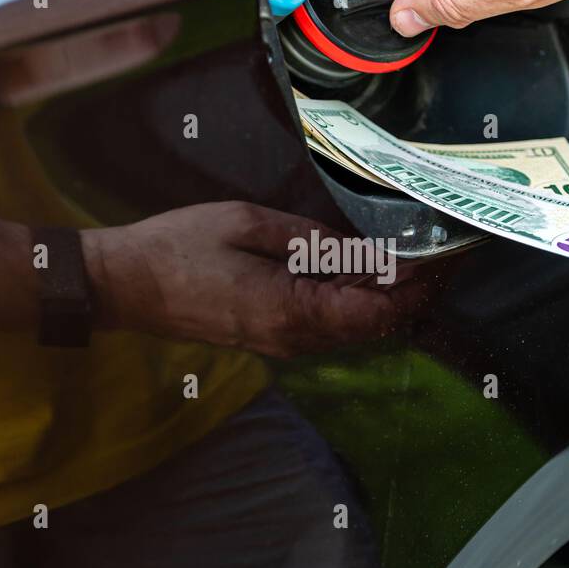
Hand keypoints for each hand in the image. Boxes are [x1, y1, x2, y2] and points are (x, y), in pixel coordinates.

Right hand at [83, 202, 424, 357]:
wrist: (124, 286)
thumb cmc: (178, 248)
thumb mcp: (248, 224)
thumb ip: (311, 240)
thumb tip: (365, 251)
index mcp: (292, 309)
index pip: (377, 309)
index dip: (416, 286)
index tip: (444, 257)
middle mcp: (294, 338)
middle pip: (373, 325)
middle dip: (411, 295)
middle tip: (441, 258)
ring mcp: (281, 343)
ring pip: (352, 329)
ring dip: (385, 300)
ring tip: (412, 262)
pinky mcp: (269, 338)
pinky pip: (327, 327)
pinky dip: (355, 304)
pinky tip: (363, 275)